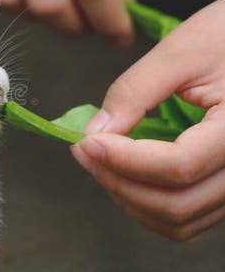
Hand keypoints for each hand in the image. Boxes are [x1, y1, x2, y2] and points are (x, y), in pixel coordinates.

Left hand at [71, 0, 224, 239]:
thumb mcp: (182, 51)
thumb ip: (135, 91)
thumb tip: (93, 133)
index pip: (179, 166)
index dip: (124, 160)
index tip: (85, 141)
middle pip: (177, 205)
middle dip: (118, 182)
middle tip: (84, 150)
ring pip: (180, 220)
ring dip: (130, 198)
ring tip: (101, 161)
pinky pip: (188, 215)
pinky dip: (149, 202)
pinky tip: (125, 171)